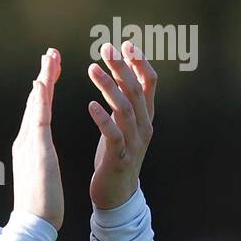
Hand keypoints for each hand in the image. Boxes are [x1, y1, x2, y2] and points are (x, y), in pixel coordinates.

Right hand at [12, 48, 64, 230]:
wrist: (33, 224)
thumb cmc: (41, 206)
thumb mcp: (42, 174)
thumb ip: (42, 158)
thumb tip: (43, 151)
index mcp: (30, 147)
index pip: (38, 111)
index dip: (45, 88)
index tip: (51, 70)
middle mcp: (26, 141)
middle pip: (36, 102)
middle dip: (44, 76)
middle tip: (51, 53)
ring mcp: (29, 145)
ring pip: (36, 105)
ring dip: (43, 79)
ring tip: (50, 58)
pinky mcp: (37, 151)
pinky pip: (39, 119)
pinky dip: (40, 100)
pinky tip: (42, 84)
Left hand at [87, 41, 155, 210]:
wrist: (116, 197)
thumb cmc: (117, 158)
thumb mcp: (125, 127)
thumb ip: (126, 104)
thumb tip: (122, 77)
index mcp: (146, 117)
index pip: (149, 83)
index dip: (140, 62)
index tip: (126, 43)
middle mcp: (144, 127)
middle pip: (136, 90)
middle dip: (122, 67)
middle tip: (106, 47)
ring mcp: (134, 143)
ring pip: (125, 109)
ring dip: (108, 86)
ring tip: (91, 69)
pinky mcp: (120, 158)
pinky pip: (113, 135)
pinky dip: (103, 119)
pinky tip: (91, 105)